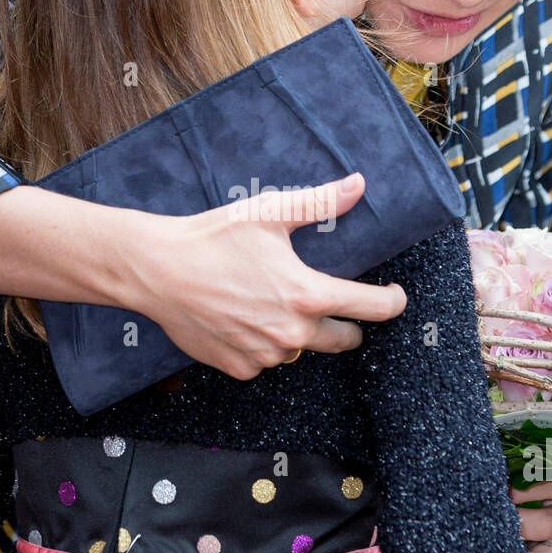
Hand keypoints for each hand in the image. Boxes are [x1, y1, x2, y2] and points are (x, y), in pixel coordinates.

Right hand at [125, 173, 408, 379]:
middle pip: (346, 339)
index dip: (392, 301)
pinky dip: (262, 344)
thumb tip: (358, 184)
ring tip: (270, 303)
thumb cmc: (214, 237)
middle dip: (346, 322)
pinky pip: (266, 361)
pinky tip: (242, 318)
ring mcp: (265, 355)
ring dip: (298, 333)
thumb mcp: (270, 213)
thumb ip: (321, 202)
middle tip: (328, 300)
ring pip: (301, 350)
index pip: (374, 309)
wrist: (158, 270)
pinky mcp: (241, 368)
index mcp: (307, 295)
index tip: (393, 295)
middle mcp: (292, 333)